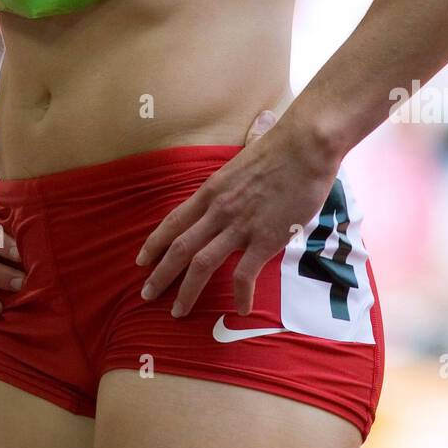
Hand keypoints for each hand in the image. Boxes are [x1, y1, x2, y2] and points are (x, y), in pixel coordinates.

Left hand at [134, 109, 339, 319]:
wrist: (306, 147)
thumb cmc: (282, 146)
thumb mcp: (247, 155)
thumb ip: (241, 162)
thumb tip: (255, 135)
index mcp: (211, 190)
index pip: (174, 221)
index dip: (154, 243)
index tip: (141, 260)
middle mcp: (218, 210)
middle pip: (179, 247)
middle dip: (160, 274)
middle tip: (146, 294)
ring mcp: (239, 226)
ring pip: (201, 264)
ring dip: (186, 291)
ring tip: (177, 312)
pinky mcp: (264, 240)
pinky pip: (244, 275)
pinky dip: (240, 296)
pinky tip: (242, 310)